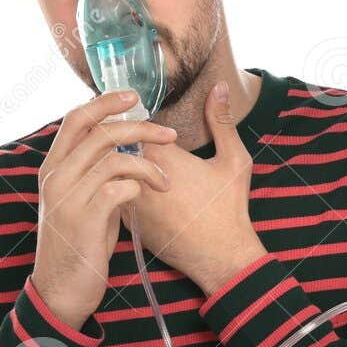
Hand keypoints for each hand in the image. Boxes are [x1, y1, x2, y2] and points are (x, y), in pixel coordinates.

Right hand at [30, 90, 177, 329]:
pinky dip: (139, 186)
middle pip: (98, 131)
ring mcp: (67, 197)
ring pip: (112, 157)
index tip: (134, 96)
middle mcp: (55, 177)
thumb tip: (124, 152)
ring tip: (166, 179)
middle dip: (139, 126)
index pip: (75, 118)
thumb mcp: (82, 204)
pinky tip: (149, 197)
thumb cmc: (79, 247)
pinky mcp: (83, 219)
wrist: (61, 292)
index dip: (105, 102)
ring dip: (148, 163)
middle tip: (169, 133)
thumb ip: (96, 176)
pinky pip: (118, 188)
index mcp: (53, 168)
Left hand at [130, 81, 266, 295]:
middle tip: (130, 132)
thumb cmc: (229, 210)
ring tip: (129, 159)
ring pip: (112, 173)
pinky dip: (120, 187)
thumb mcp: (234, 161)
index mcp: (161, 157)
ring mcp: (129, 202)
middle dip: (121, 139)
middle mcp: (137, 178)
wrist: (220, 259)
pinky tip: (131, 186)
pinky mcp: (127, 222)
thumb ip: (221, 121)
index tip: (141, 115)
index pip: (131, 125)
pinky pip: (114, 196)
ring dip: (118, 165)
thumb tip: (219, 87)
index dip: (134, 119)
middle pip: (116, 147)